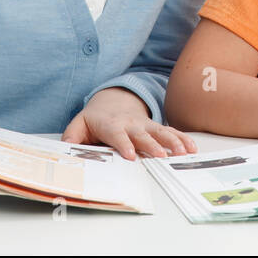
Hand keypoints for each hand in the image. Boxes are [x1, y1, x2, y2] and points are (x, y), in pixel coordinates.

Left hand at [62, 88, 198, 160]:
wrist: (113, 101)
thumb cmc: (95, 119)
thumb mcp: (79, 125)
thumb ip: (72, 137)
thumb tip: (65, 150)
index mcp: (111, 124)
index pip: (117, 135)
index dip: (124, 144)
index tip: (131, 155)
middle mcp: (131, 124)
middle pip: (142, 134)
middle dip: (151, 145)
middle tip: (160, 156)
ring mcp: (145, 125)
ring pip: (160, 132)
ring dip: (172, 142)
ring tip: (182, 153)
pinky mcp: (155, 127)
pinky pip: (170, 132)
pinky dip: (182, 139)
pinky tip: (192, 149)